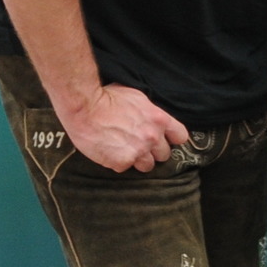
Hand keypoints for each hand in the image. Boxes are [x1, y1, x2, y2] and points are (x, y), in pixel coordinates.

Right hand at [60, 84, 190, 172]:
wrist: (85, 107)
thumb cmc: (107, 97)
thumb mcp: (137, 98)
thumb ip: (150, 112)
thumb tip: (153, 118)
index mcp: (159, 119)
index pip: (181, 137)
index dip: (172, 140)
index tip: (164, 140)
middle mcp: (153, 137)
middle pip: (164, 154)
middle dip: (153, 151)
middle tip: (138, 145)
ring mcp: (139, 151)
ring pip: (148, 166)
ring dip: (138, 160)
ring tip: (124, 151)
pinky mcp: (122, 162)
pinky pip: (125, 168)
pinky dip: (118, 162)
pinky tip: (109, 152)